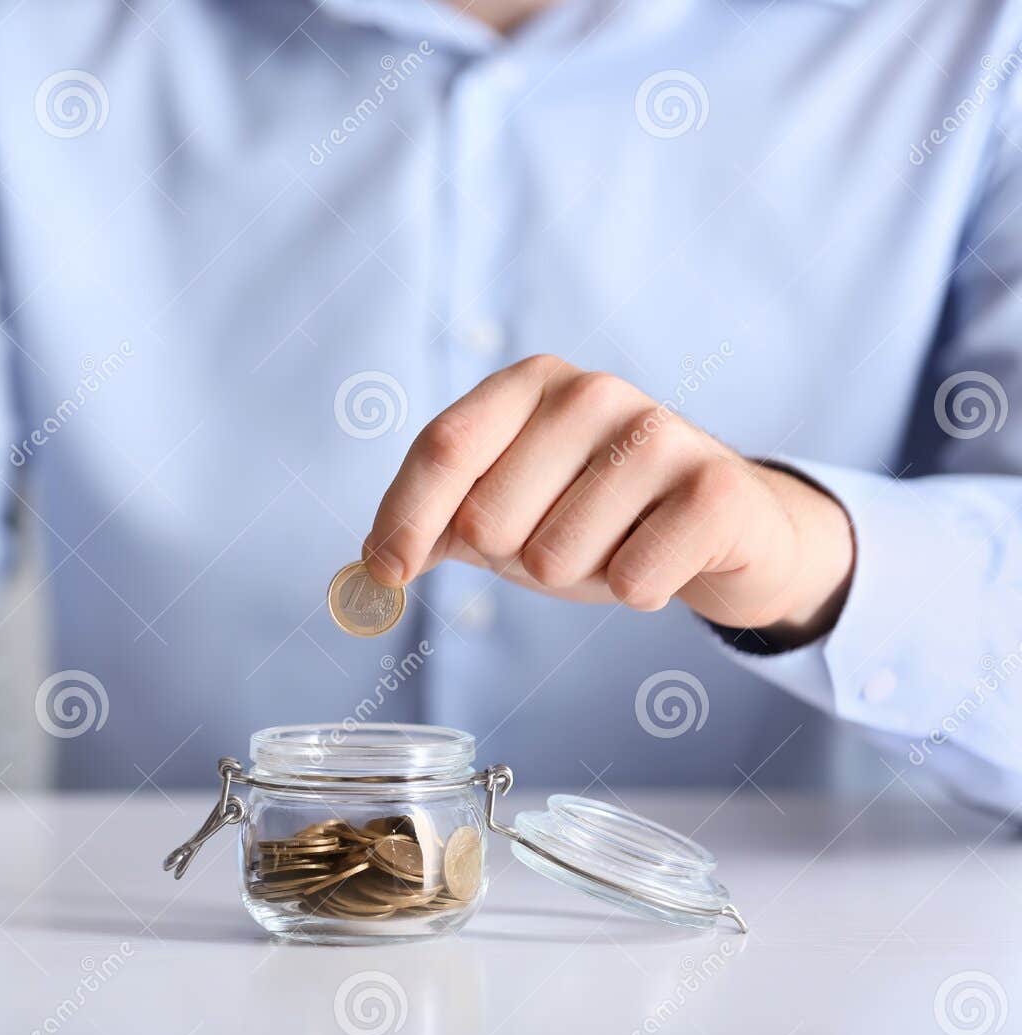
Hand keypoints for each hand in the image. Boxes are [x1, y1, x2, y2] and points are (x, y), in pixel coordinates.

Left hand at [363, 355, 853, 640]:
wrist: (722, 526)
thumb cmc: (596, 513)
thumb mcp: (505, 512)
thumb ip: (434, 525)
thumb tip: (370, 565)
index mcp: (529, 386)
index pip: (442, 447)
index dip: (403, 519)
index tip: (386, 573)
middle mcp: (592, 393)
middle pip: (489, 518)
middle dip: (516, 558)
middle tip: (566, 539)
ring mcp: (658, 432)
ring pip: (554, 558)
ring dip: (580, 576)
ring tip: (617, 544)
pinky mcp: (715, 487)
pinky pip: (630, 579)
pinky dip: (635, 591)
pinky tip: (662, 560)